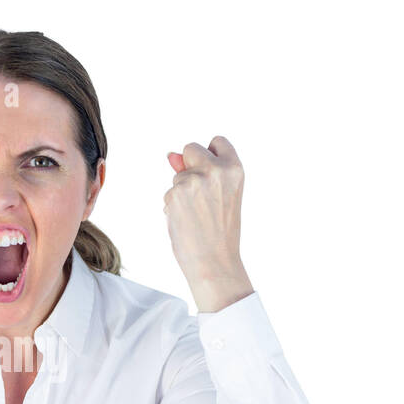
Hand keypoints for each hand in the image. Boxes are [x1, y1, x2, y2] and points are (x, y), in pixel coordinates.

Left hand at [163, 135, 253, 311]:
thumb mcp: (221, 195)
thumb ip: (200, 171)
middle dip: (189, 167)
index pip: (217, 142)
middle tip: (201, 196)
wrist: (214, 261)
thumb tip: (171, 155)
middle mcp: (216, 170)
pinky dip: (172, 206)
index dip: (209, 155)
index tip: (211, 173)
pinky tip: (186, 221)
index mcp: (235, 169)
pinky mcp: (175, 194)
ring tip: (197, 215)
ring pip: (177, 176)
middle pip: (190, 149)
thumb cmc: (220, 231)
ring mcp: (194, 181)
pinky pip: (168, 192)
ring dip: (181, 192)